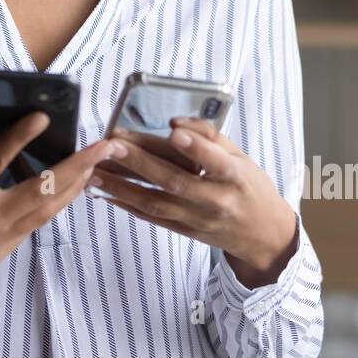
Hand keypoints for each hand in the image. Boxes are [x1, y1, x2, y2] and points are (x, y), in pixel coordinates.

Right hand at [0, 111, 121, 332]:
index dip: (21, 137)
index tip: (43, 118)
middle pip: (42, 191)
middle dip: (77, 168)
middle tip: (102, 147)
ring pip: (46, 212)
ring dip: (74, 188)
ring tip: (94, 166)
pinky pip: (33, 226)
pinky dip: (52, 206)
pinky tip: (64, 191)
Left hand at [90, 117, 298, 287]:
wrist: (261, 235)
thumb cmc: (249, 187)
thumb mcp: (240, 156)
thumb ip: (210, 137)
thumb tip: (176, 122)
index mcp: (236, 178)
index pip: (216, 162)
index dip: (196, 147)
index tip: (174, 132)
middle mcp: (215, 201)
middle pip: (175, 182)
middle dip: (141, 163)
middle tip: (113, 144)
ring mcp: (197, 220)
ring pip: (155, 203)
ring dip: (121, 186)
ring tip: (96, 169)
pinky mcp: (184, 230)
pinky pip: (150, 217)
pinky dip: (125, 203)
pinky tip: (104, 190)